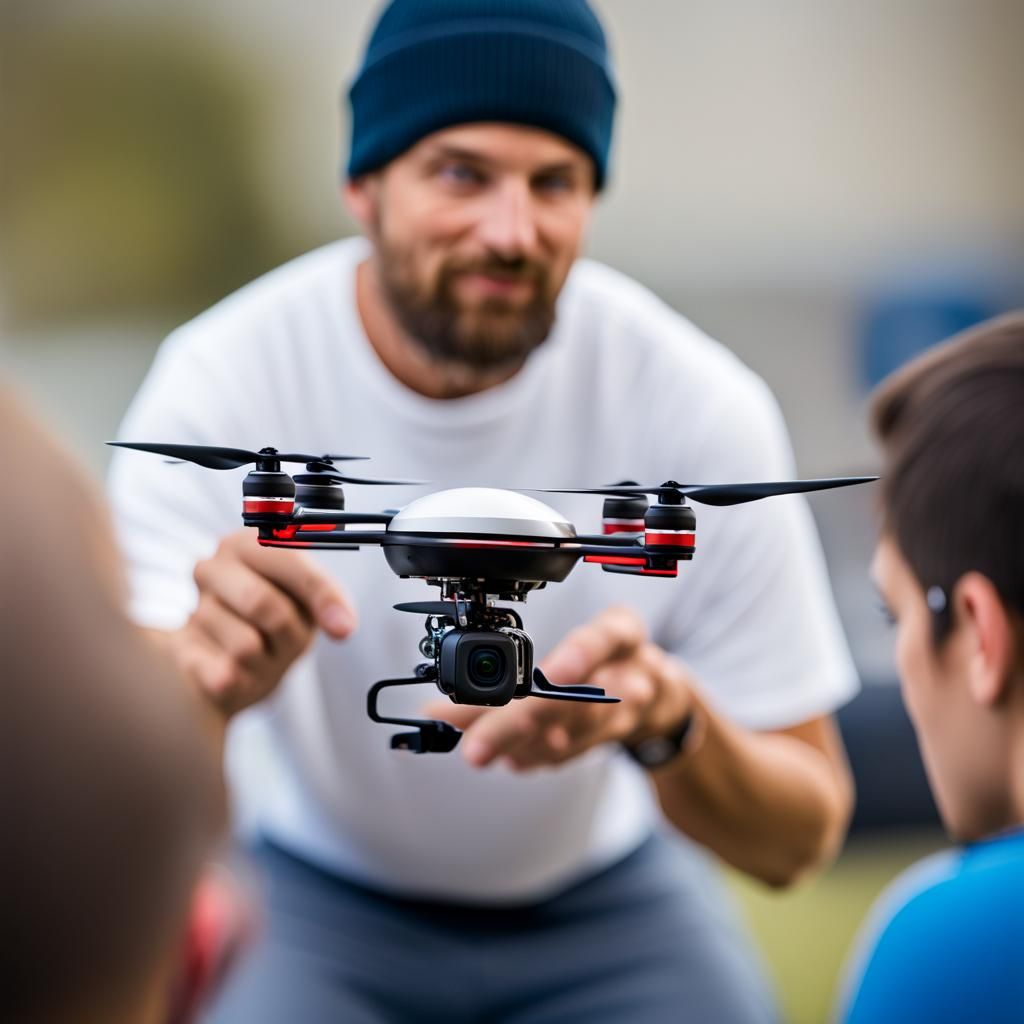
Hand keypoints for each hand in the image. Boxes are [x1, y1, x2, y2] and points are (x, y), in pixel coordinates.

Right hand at [166, 529, 356, 716]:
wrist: (231, 661)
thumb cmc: (277, 619)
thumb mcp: (306, 600)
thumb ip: (326, 600)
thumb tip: (342, 626)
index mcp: (248, 543)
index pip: (290, 563)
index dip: (322, 597)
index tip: (343, 629)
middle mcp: (212, 568)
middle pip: (262, 604)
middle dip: (289, 634)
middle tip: (291, 644)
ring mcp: (192, 608)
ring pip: (245, 647)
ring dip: (267, 662)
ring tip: (264, 655)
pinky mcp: (179, 650)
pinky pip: (218, 674)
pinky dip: (237, 682)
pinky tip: (236, 678)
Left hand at [424, 606, 692, 770]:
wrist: (662, 695)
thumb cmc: (603, 659)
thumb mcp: (572, 647)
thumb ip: (506, 675)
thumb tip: (437, 709)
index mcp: (619, 634)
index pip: (603, 638)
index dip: (580, 655)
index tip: (556, 672)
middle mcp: (629, 671)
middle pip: (578, 700)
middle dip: (522, 723)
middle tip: (477, 748)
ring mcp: (630, 711)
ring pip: (575, 734)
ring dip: (525, 745)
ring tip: (484, 752)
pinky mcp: (620, 739)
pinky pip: (574, 753)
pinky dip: (538, 757)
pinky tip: (513, 758)